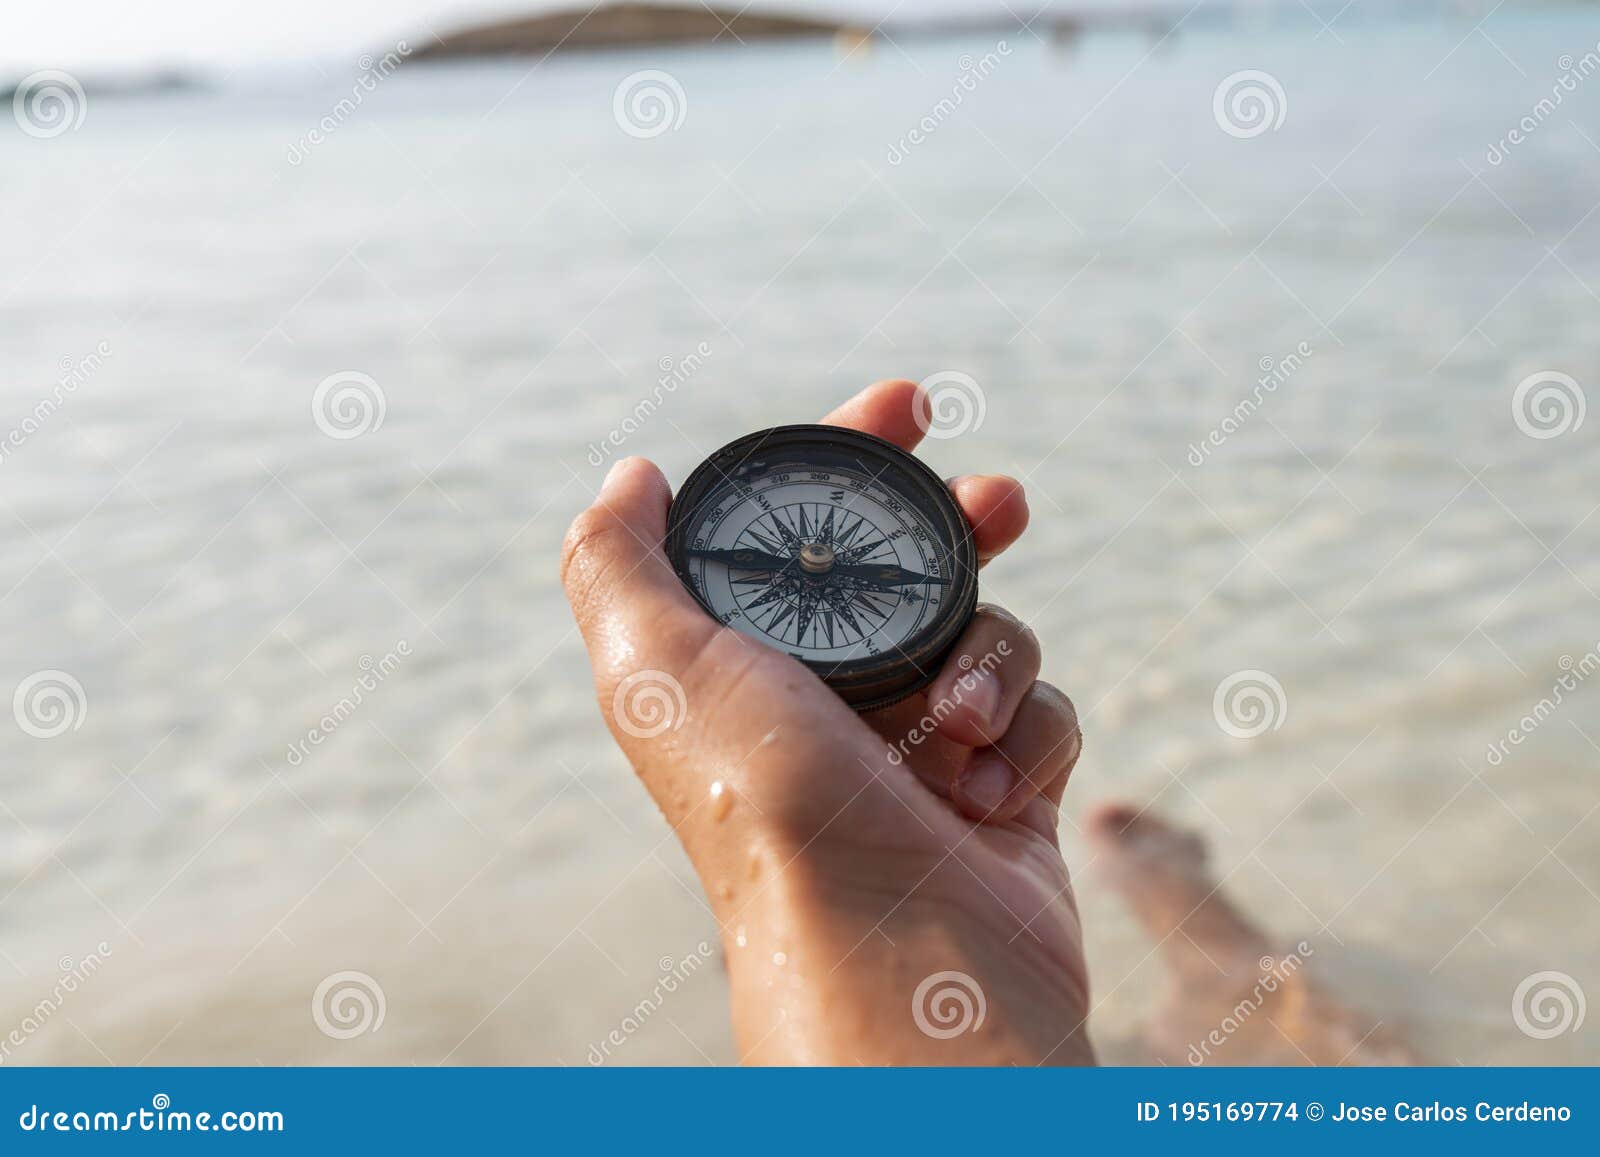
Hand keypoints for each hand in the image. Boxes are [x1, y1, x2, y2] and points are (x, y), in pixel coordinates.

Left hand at [561, 379, 1091, 1064]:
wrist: (896, 953)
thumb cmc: (771, 809)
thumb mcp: (657, 668)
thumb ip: (620, 564)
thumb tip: (629, 477)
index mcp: (754, 665)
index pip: (806, 534)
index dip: (854, 459)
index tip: (907, 404)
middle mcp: (835, 704)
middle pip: (916, 572)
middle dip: (961, 528)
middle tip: (997, 504)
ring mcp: (922, 750)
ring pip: (993, 637)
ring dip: (990, 663)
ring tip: (956, 728)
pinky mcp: (1002, 794)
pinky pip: (1043, 717)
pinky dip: (1026, 740)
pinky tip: (987, 794)